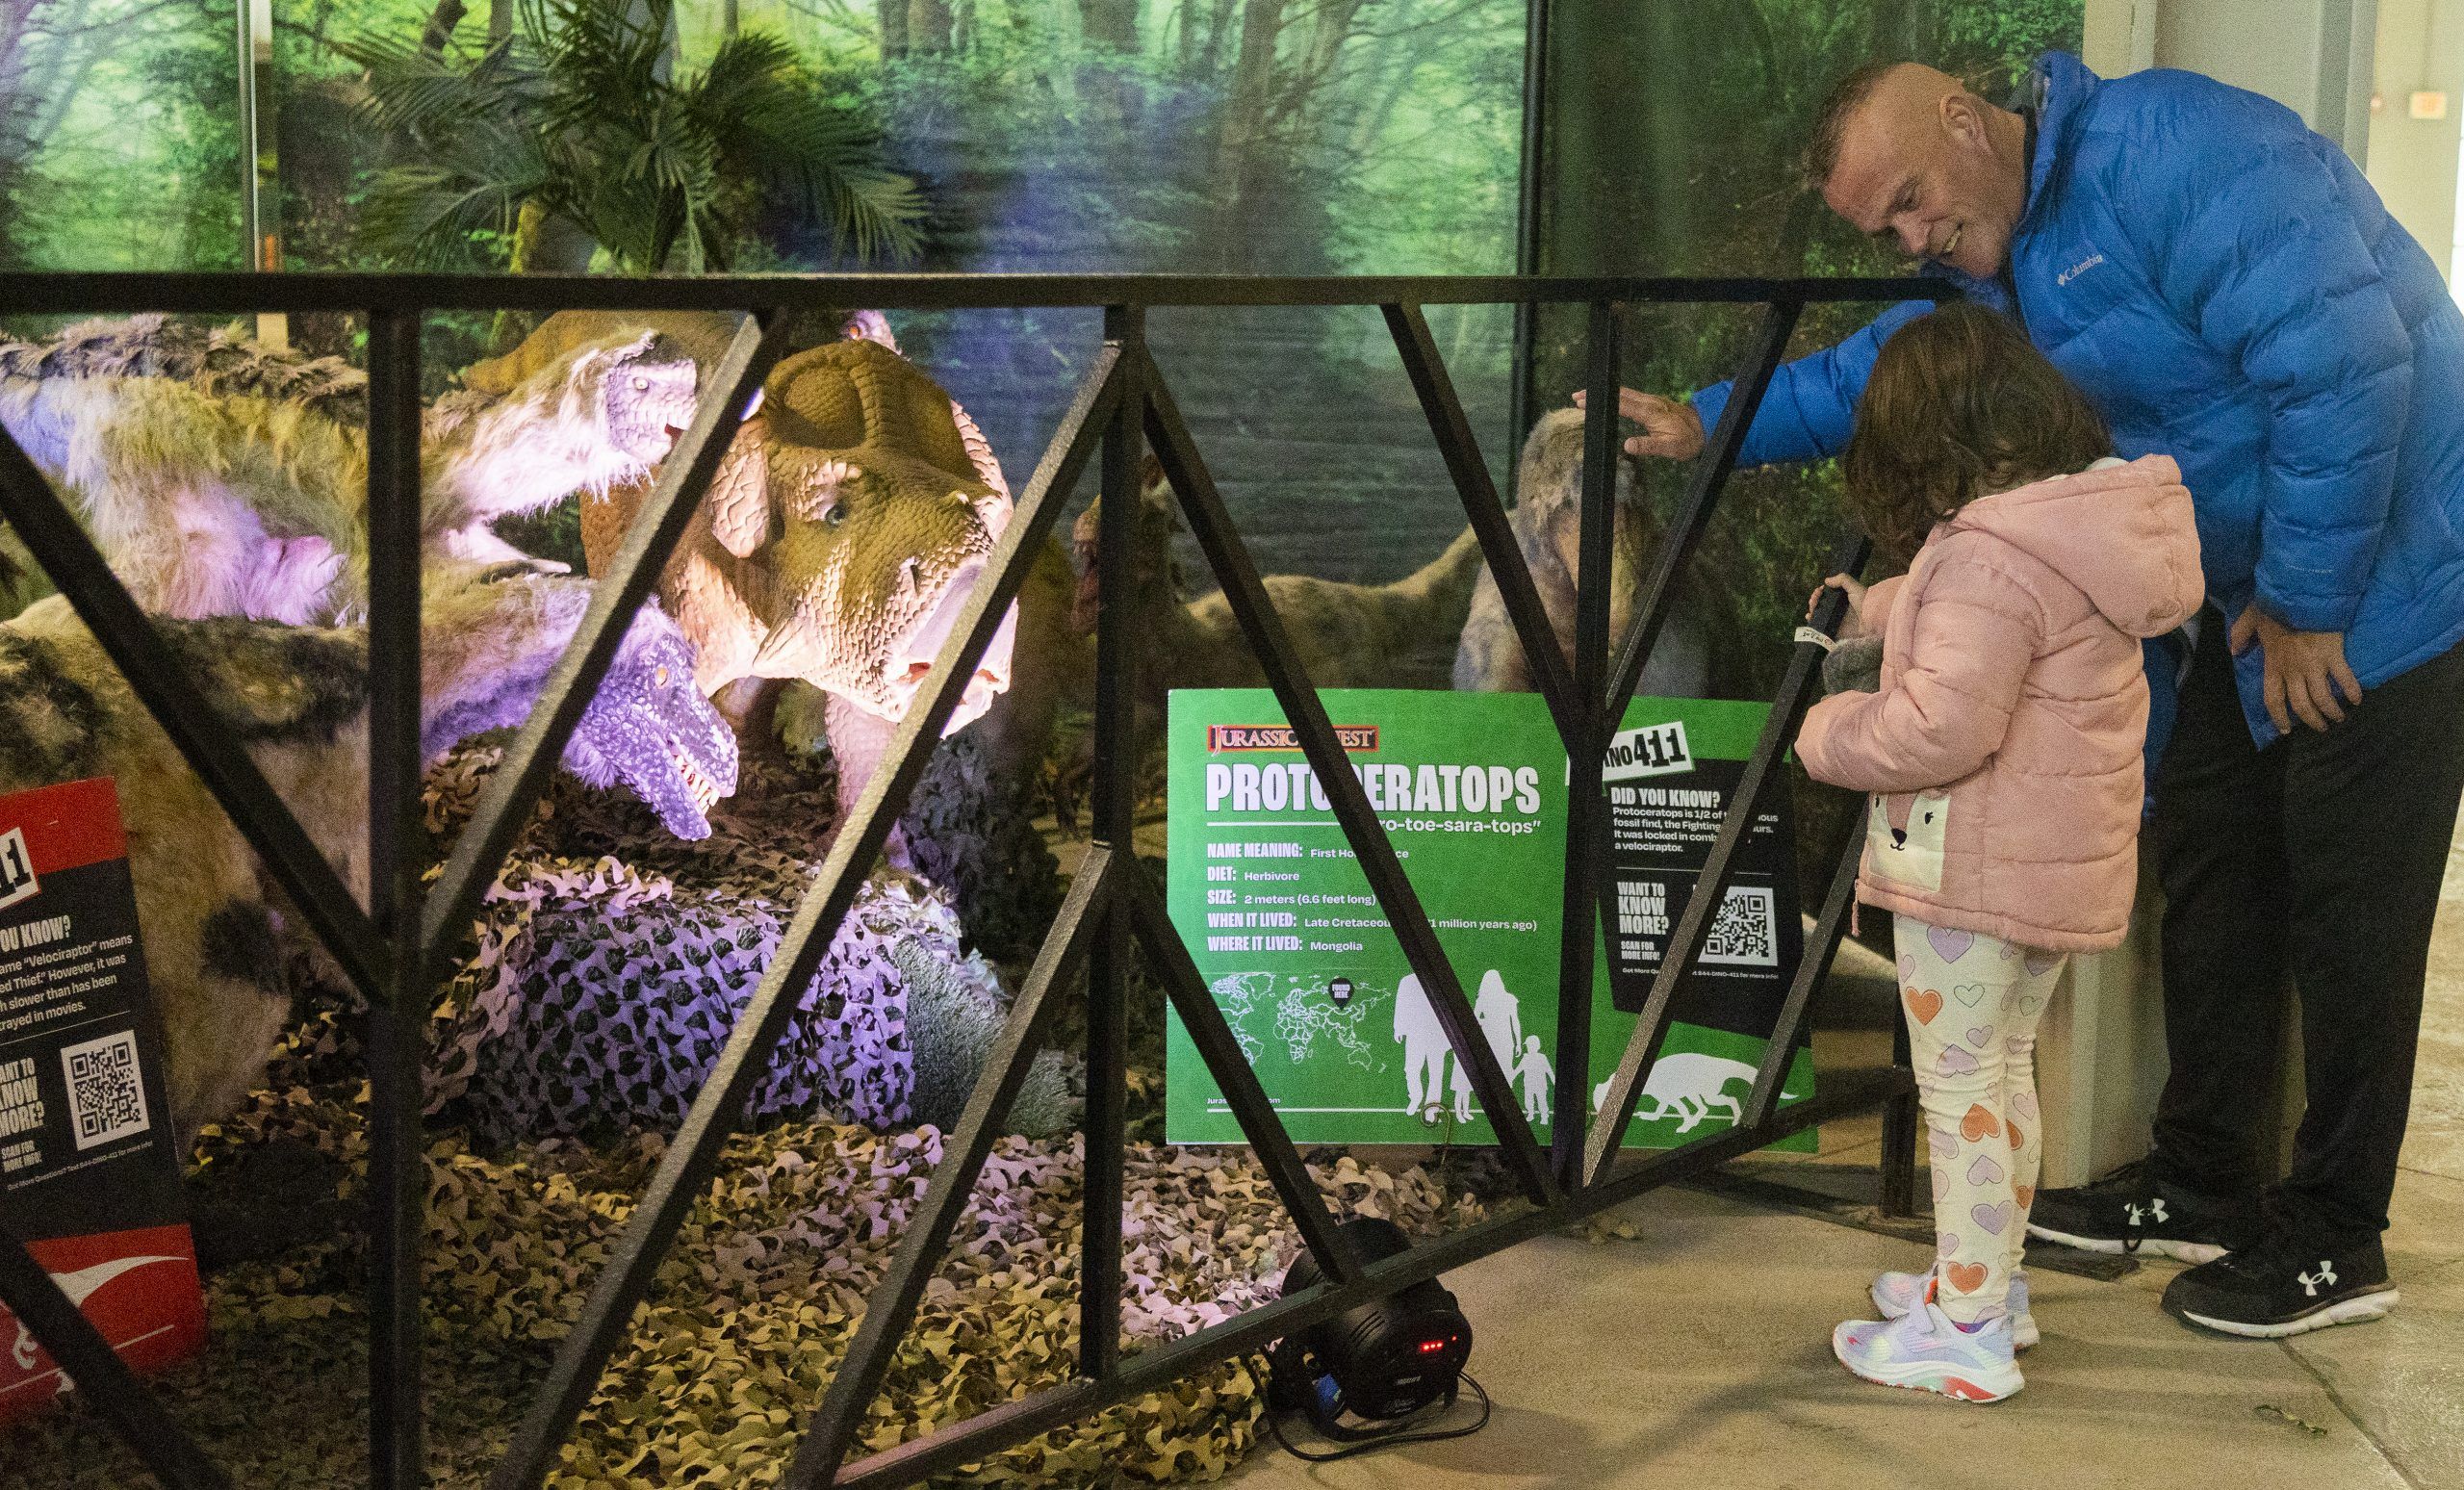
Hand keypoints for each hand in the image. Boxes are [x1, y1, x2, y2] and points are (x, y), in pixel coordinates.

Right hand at [1571, 387, 1706, 459]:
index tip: (1584, 402)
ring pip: (1624, 393)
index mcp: (1651, 412)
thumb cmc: (1687, 441)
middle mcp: (1650, 402)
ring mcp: (1651, 400)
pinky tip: (1608, 399)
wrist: (1705, 429)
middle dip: (1598, 394)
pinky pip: (1631, 396)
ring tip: (1585, 396)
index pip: (1622, 405)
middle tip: (1576, 396)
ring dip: (1605, 394)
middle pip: (1619, 394)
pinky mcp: (1653, 403)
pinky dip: (1615, 396)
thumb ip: (1648, 446)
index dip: (1603, 403)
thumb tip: (1626, 445)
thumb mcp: (1669, 449)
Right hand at [1808, 573, 1869, 636]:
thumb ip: (1842, 580)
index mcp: (1842, 600)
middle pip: (1821, 605)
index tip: (1819, 590)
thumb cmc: (1864, 601)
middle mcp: (1838, 610)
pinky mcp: (1835, 630)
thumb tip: (1826, 580)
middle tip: (1814, 598)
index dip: (1820, 592)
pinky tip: (1809, 616)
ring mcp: (1836, 620)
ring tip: (1812, 606)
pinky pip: (1821, 627)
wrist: (1871, 619)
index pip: (1827, 595)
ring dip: (1812, 609)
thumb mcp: (1854, 586)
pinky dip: (1813, 622)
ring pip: (1819, 615)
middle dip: (1814, 600)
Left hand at [2230, 604, 2360, 731]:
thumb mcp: (2251, 618)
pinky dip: (2352, 691)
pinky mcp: (2334, 656)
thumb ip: (2241, 635)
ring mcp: (2314, 665)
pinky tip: (2357, 700)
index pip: (2273, 698)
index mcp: (2273, 664)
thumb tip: (2234, 651)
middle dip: (2311, 720)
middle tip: (2320, 728)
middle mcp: (2293, 670)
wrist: (2302, 595)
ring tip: (2338, 718)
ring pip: (2323, 698)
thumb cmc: (2276, 605)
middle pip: (2301, 704)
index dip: (2279, 716)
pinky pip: (2345, 679)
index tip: (2285, 729)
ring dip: (2331, 712)